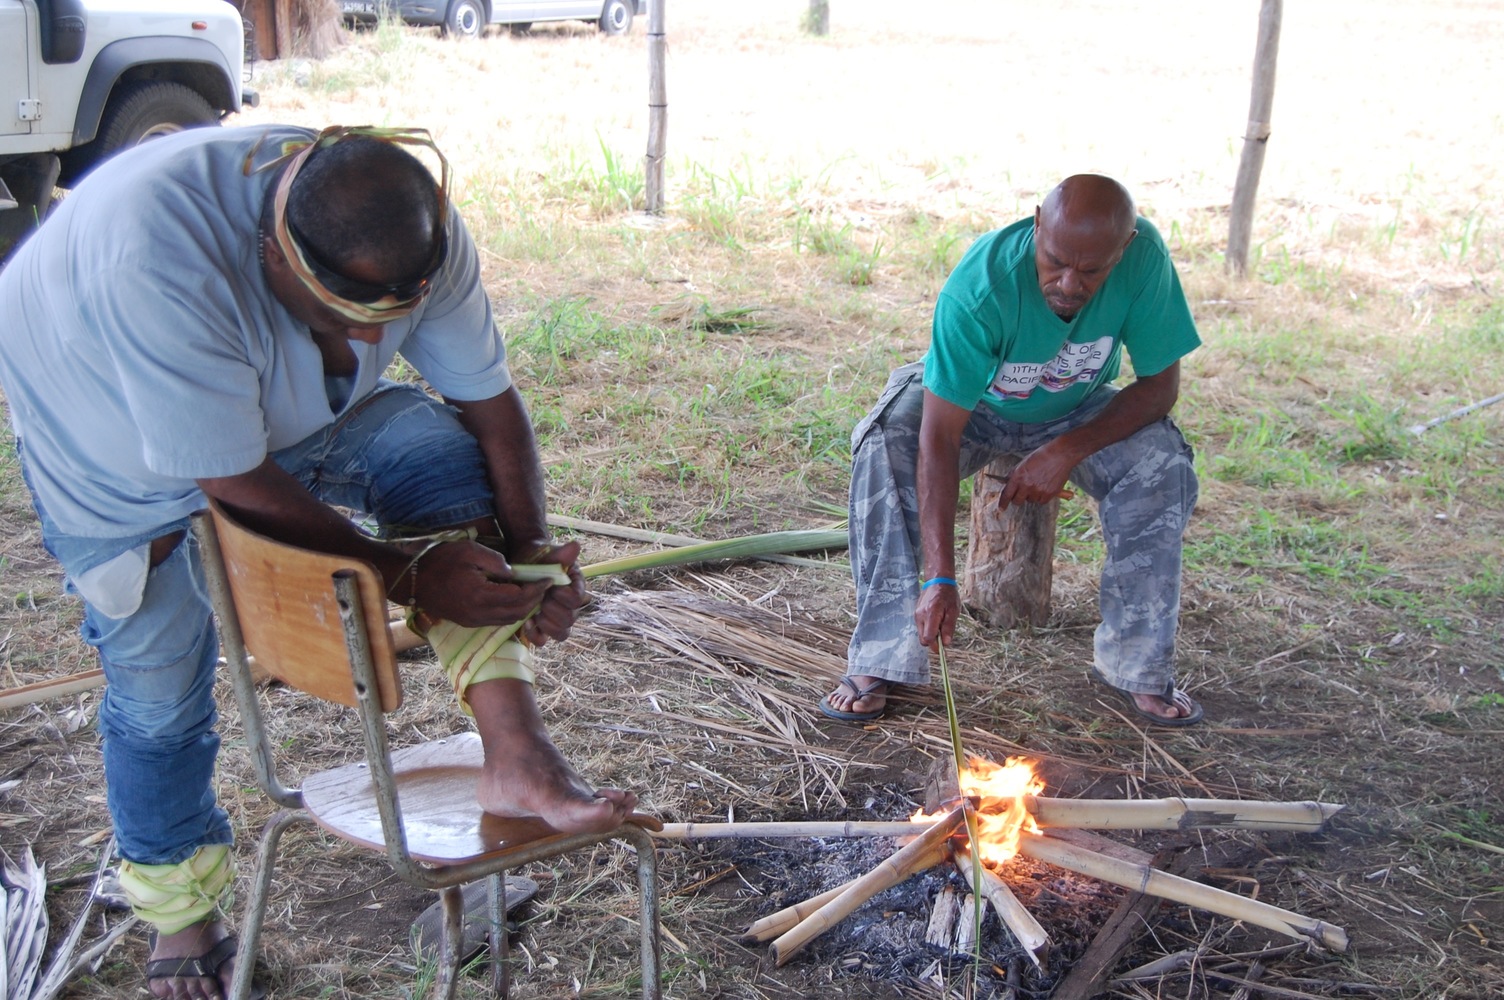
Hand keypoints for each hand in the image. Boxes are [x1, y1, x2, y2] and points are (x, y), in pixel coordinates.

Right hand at [411, 539, 551, 627]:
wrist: (412, 579)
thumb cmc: (440, 560)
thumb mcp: (470, 550)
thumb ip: (496, 561)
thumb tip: (514, 572)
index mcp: (481, 596)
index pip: (520, 597)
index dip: (536, 589)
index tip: (547, 579)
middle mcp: (479, 614)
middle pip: (518, 613)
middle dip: (535, 600)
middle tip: (543, 586)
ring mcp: (473, 621)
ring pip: (508, 620)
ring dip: (524, 608)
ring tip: (532, 591)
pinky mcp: (467, 622)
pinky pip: (496, 621)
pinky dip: (510, 612)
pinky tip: (513, 598)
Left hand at [515, 539, 585, 646]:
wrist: (523, 564)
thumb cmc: (539, 558)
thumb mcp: (549, 553)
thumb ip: (563, 553)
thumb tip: (575, 546)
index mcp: (576, 588)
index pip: (576, 600)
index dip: (563, 596)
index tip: (551, 586)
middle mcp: (570, 606)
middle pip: (569, 620)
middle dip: (552, 610)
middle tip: (540, 598)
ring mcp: (556, 618)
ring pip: (561, 634)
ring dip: (546, 625)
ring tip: (535, 612)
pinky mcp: (541, 626)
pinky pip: (543, 640)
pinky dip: (535, 634)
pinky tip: (527, 621)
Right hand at [915, 579, 960, 649]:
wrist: (937, 581)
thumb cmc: (948, 595)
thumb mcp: (953, 611)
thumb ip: (949, 627)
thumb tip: (946, 643)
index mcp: (931, 614)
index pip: (928, 638)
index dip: (935, 646)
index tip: (943, 649)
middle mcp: (920, 616)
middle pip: (923, 639)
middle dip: (933, 642)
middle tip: (944, 636)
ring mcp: (916, 615)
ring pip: (921, 634)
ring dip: (931, 635)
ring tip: (941, 625)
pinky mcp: (916, 614)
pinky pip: (921, 627)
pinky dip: (928, 629)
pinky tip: (936, 621)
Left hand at [993, 441, 1077, 507]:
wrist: (1060, 455)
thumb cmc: (1041, 456)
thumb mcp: (1023, 463)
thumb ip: (1014, 474)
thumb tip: (1006, 483)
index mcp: (1018, 476)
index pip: (1007, 494)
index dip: (1003, 503)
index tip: (1001, 508)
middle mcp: (1027, 485)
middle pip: (1017, 501)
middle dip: (1018, 498)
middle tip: (1022, 493)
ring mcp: (1038, 490)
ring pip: (1030, 500)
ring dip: (1032, 495)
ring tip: (1039, 482)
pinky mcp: (1049, 494)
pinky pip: (1041, 501)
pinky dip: (1042, 496)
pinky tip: (1045, 486)